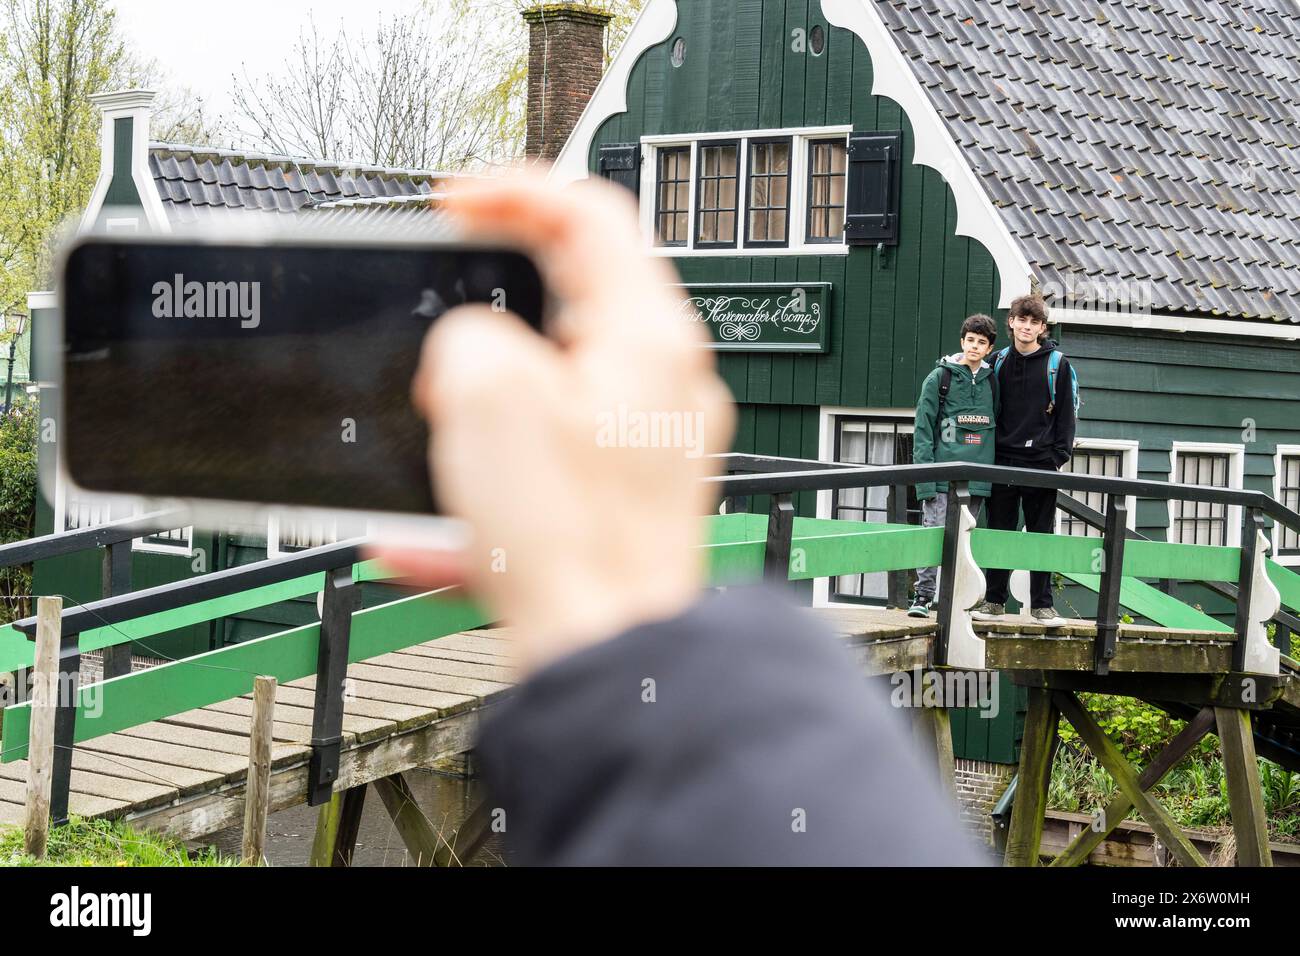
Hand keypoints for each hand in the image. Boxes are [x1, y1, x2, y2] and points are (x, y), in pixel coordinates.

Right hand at [370, 170, 735, 672]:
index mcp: (648, 339)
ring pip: (547, 391)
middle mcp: (662, 387)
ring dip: (479, 410)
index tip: (457, 208)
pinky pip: (540, 468)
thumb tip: (469, 346)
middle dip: (487, 319)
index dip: (512, 194)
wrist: (606, 661)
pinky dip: (485, 485)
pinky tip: (432, 533)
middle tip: (444, 345)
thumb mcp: (488, 399)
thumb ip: (468, 334)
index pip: (588, 215)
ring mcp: (645, 447)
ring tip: (444, 444)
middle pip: (570, 304)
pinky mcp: (619, 502)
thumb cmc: (575, 547)